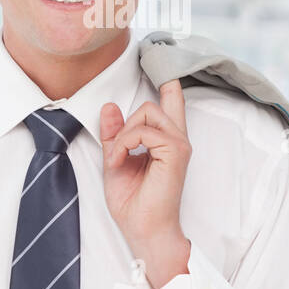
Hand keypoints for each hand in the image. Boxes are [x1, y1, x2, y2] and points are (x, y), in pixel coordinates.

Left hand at [101, 79, 192, 288]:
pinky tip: (120, 161)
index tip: (163, 60)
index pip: (172, 103)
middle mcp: (177, 139)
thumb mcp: (115, 160)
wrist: (142, 228)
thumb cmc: (132, 202)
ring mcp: (179, 145)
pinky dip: (124, 144)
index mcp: (166, 141)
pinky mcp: (176, 152)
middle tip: (116, 151)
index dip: (169, 82)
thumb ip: (114, 135)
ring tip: (118, 159)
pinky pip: (143, 131)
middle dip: (126, 124)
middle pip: (152, 105)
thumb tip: (109, 106)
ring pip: (147, 112)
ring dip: (124, 135)